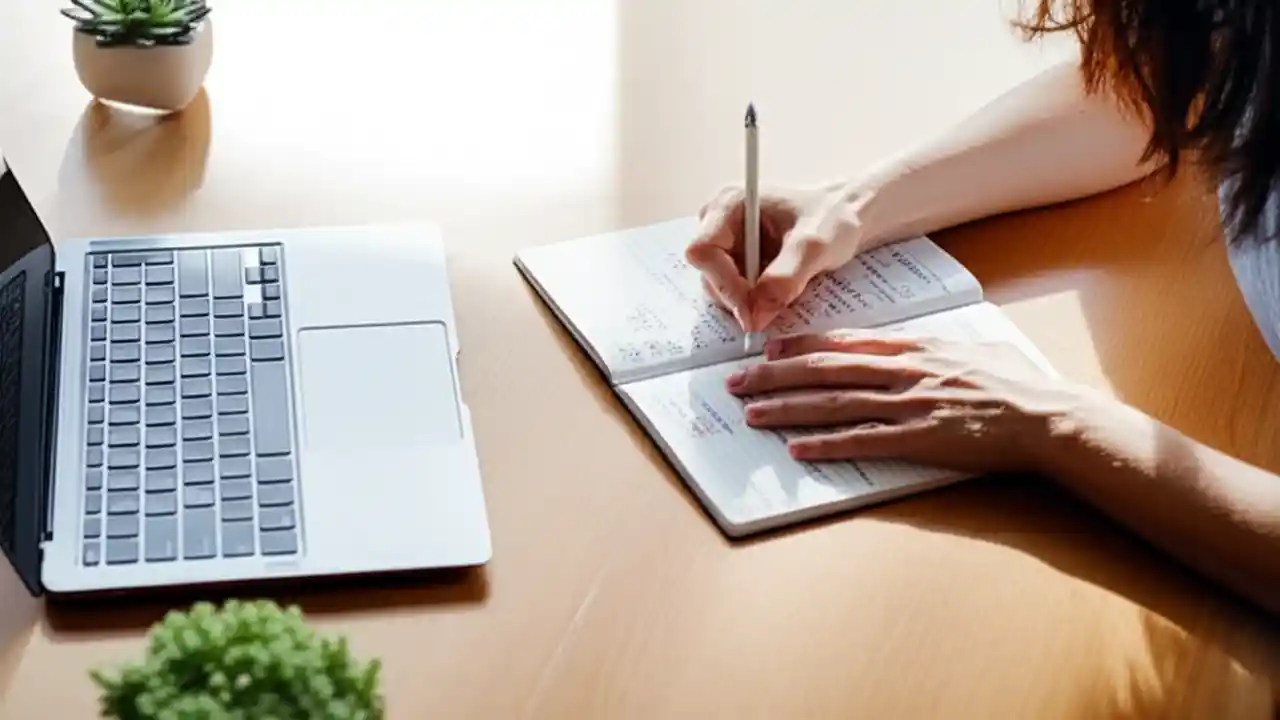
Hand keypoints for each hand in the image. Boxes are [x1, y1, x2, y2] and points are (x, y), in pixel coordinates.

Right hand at [685, 184, 867, 331]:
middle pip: (708, 275)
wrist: (844, 223)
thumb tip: (754, 316)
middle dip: (738, 298)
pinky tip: (778, 298)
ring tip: (783, 295)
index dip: (724, 284)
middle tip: (772, 309)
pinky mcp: (736, 266)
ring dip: (748, 303)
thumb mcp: (814, 246)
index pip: (703, 251)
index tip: (752, 310)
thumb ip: (785, 278)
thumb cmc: (831, 219)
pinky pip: (734, 296)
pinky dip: (754, 304)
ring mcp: (726, 247)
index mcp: (729, 204)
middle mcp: (719, 224)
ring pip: (720, 290)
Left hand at [725, 329, 1086, 472]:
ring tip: (752, 413)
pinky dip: (827, 444)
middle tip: (737, 381)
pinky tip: (797, 448)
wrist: (1045, 415)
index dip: (800, 344)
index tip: (768, 347)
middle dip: (775, 375)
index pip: (844, 342)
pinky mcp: (919, 439)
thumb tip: (905, 345)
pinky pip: (863, 442)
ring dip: (788, 408)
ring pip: (835, 404)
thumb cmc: (1014, 383)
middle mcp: (904, 371)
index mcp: (914, 347)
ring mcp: (909, 404)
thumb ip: (930, 347)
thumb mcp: (969, 348)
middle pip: (825, 370)